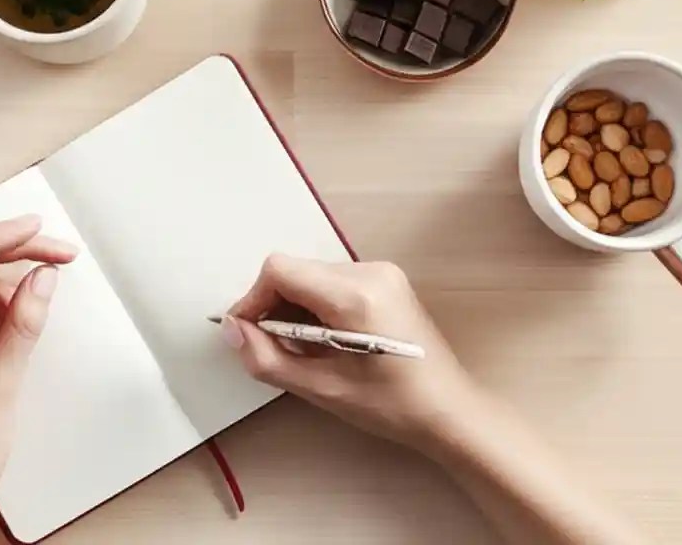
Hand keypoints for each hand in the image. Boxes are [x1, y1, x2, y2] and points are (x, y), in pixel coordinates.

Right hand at [223, 255, 472, 451]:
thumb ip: (268, 358)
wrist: (449, 410)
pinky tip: (326, 342)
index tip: (246, 334)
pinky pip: (332, 283)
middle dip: (274, 308)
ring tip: (306, 351)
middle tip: (275, 350)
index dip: (253, 300)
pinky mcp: (386, 281)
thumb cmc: (392, 406)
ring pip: (311, 277)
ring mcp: (381, 273)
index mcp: (355, 295)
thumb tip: (232, 331)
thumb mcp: (322, 388)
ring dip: (294, 310)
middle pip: (295, 272)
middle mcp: (369, 272)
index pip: (280, 271)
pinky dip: (316, 308)